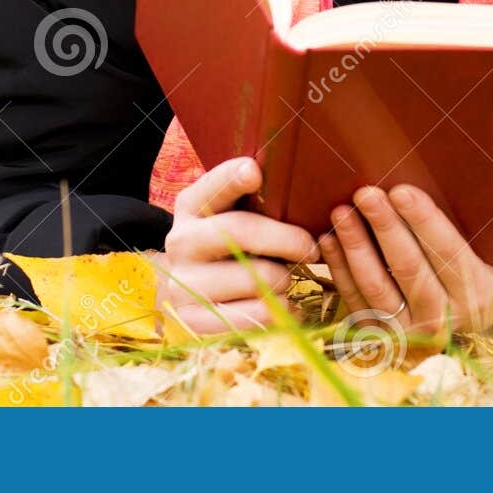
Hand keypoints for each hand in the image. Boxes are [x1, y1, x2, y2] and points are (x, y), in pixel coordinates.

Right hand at [150, 156, 317, 334]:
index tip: (255, 172)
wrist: (190, 291)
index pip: (213, 188)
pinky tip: (282, 302)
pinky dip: (281, 309)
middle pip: (240, 232)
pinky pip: (257, 315)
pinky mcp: (195, 320)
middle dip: (288, 239)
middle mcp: (181, 242)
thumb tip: (299, 186)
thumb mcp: (231, 214)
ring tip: (283, 278)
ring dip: (284, 279)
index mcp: (191, 206)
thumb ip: (253, 198)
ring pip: (257, 279)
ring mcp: (185, 284)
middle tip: (311, 248)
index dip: (232, 177)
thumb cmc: (227, 244)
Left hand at [319, 184, 492, 336]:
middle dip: (385, 227)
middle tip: (366, 193)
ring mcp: (412, 332)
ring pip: (377, 286)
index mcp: (477, 292)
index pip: (448, 252)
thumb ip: (459, 225)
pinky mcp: (384, 336)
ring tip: (341, 212)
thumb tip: (416, 181)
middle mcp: (445, 318)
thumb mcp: (483, 251)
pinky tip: (329, 239)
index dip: (424, 221)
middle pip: (409, 268)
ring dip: (356, 246)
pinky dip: (340, 269)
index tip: (400, 191)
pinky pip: (356, 300)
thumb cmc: (475, 267)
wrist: (472, 319)